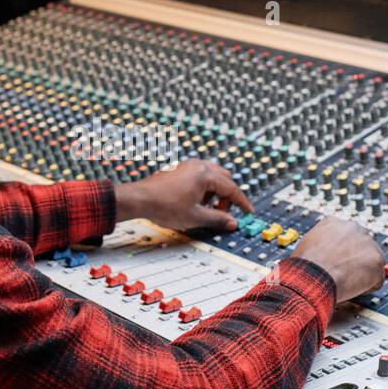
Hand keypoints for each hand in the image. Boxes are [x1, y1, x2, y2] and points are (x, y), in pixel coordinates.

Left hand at [114, 159, 253, 232]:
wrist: (139, 199)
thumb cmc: (164, 205)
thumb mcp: (195, 217)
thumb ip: (217, 218)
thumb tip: (232, 222)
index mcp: (205, 175)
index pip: (232, 188)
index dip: (242, 202)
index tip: (248, 211)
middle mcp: (198, 166)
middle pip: (224, 179)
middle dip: (227, 196)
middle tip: (223, 212)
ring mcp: (188, 165)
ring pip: (212, 175)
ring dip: (215, 191)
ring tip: (206, 208)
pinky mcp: (179, 169)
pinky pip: (200, 175)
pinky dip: (204, 187)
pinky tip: (195, 201)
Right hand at [291, 217, 385, 302]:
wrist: (312, 277)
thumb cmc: (304, 267)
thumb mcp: (305, 247)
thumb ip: (317, 246)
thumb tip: (314, 256)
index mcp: (333, 223)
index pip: (346, 235)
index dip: (343, 252)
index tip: (339, 261)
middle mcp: (352, 228)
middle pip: (362, 245)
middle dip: (356, 259)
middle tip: (346, 273)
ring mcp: (367, 242)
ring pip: (371, 261)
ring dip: (363, 273)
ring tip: (348, 284)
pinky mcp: (377, 260)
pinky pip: (377, 278)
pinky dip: (368, 287)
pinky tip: (354, 290)